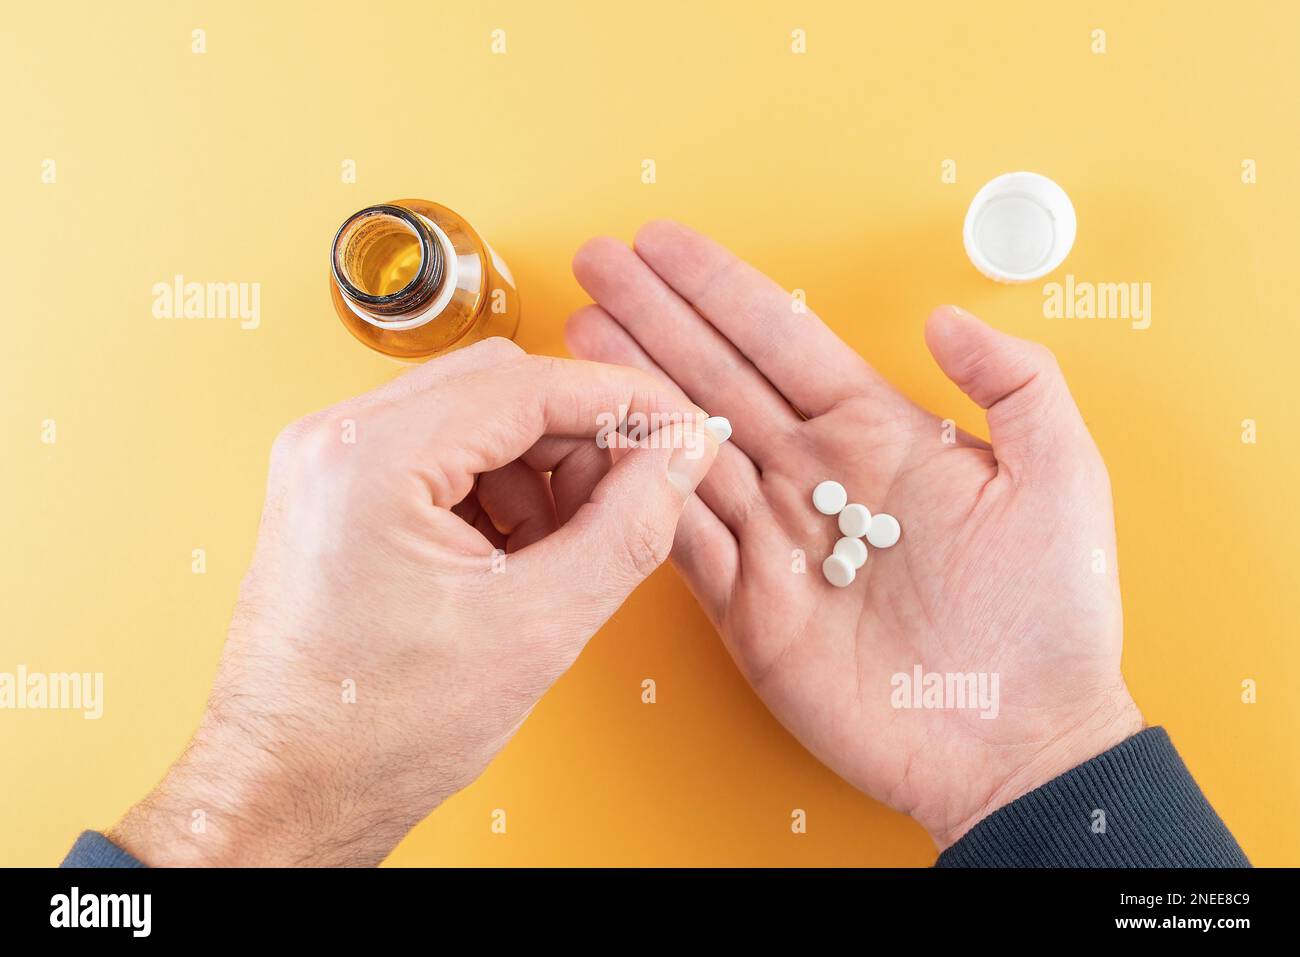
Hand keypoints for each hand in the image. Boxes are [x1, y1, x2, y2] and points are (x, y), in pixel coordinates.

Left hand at [110, 338, 720, 865]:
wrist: (288, 789)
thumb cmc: (375, 730)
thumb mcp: (534, 628)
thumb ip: (628, 528)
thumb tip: (679, 456)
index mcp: (370, 459)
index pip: (527, 384)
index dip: (622, 402)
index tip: (680, 426)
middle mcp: (337, 442)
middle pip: (500, 388)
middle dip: (579, 440)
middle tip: (632, 498)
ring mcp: (331, 465)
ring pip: (476, 419)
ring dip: (540, 471)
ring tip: (560, 553)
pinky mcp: (339, 493)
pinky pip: (443, 457)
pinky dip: (499, 495)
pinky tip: (518, 559)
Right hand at [566, 221, 1143, 848]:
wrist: (1021, 741)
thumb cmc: (1051, 614)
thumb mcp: (1061, 476)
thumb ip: (1015, 381)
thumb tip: (943, 316)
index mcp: (879, 435)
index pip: (782, 340)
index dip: (719, 289)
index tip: (665, 244)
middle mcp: (815, 477)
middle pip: (717, 377)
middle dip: (654, 317)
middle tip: (598, 264)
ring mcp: (775, 539)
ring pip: (685, 444)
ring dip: (631, 385)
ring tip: (579, 332)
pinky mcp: (749, 605)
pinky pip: (681, 533)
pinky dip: (640, 486)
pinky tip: (602, 435)